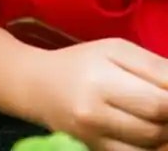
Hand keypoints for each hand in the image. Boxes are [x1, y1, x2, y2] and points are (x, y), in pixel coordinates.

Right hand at [36, 39, 167, 149]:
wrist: (37, 87)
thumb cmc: (81, 63)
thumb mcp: (115, 51)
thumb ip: (155, 67)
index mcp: (101, 80)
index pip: (161, 101)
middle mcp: (94, 113)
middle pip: (159, 128)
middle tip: (166, 106)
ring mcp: (92, 137)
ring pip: (151, 147)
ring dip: (166, 135)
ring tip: (161, 117)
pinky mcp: (93, 150)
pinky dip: (152, 147)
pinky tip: (152, 134)